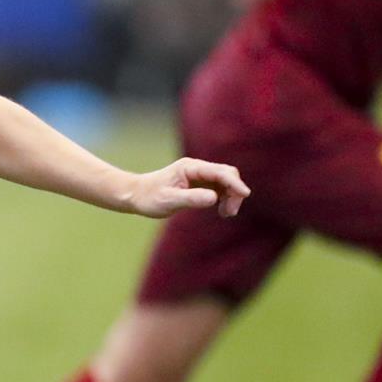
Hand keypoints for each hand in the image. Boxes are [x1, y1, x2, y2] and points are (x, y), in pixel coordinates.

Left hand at [127, 157, 248, 218]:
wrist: (136, 195)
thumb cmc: (149, 197)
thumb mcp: (169, 200)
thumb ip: (191, 198)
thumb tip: (214, 198)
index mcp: (189, 167)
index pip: (219, 171)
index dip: (234, 182)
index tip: (245, 194)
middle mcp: (196, 168)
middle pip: (227, 174)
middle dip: (234, 191)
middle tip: (229, 212)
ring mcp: (199, 175)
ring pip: (225, 181)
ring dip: (231, 196)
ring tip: (226, 213)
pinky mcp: (199, 183)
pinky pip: (220, 187)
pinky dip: (225, 198)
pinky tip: (222, 210)